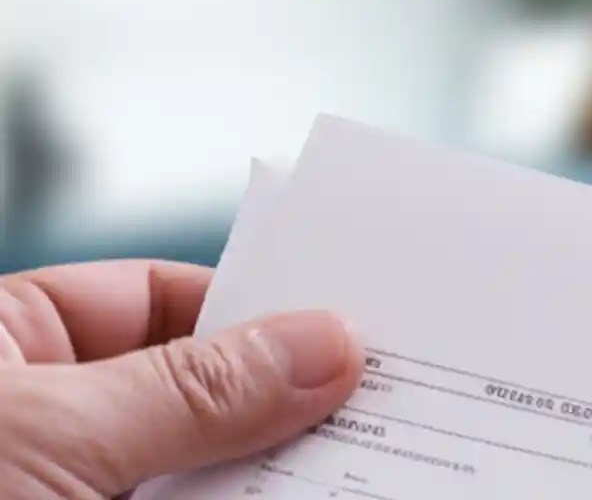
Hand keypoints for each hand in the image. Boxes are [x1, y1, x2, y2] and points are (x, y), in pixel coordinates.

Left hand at [0, 260, 363, 497]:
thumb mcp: (51, 431)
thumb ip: (190, 389)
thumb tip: (321, 344)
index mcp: (5, 341)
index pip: (154, 295)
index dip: (252, 305)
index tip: (343, 324)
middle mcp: (45, 414)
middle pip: (198, 388)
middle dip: (280, 398)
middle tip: (371, 399)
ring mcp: (70, 488)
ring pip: (205, 468)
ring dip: (276, 471)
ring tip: (356, 465)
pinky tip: (310, 499)